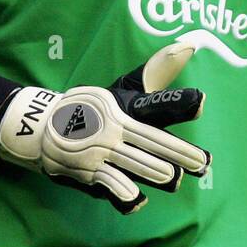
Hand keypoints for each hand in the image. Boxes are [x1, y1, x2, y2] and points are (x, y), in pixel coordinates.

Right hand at [0, 43, 209, 213]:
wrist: (43, 125)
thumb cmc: (97, 107)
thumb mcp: (125, 87)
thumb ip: (159, 71)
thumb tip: (190, 45)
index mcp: (129, 106)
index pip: (158, 105)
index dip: (179, 103)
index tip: (200, 100)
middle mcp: (117, 127)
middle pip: (153, 140)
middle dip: (179, 153)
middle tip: (202, 163)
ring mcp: (102, 150)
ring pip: (134, 164)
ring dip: (153, 172)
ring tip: (173, 179)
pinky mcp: (90, 172)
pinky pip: (110, 185)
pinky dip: (124, 195)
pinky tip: (137, 200)